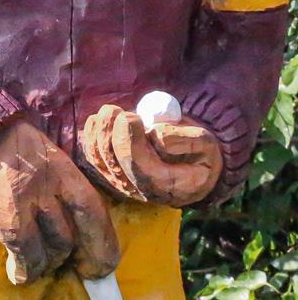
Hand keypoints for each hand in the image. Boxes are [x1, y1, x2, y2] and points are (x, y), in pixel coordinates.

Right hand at [0, 118, 119, 284]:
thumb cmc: (24, 157)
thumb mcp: (55, 165)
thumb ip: (70, 196)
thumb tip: (86, 244)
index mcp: (63, 172)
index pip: (91, 210)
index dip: (102, 244)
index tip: (103, 267)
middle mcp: (43, 188)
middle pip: (67, 236)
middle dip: (70, 255)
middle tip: (70, 262)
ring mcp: (18, 205)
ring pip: (47, 250)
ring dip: (47, 261)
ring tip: (39, 257)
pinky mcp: (0, 221)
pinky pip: (23, 256)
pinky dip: (25, 270)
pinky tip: (22, 274)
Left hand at [79, 103, 221, 207]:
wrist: (192, 170)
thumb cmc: (200, 154)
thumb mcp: (207, 145)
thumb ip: (186, 140)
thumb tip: (156, 134)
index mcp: (164, 183)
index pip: (138, 166)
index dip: (129, 141)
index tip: (130, 117)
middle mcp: (138, 188)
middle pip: (113, 161)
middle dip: (109, 132)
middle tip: (113, 110)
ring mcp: (120, 183)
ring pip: (99, 158)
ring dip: (99, 132)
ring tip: (110, 111)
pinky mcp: (109, 174)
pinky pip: (92, 155)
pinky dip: (91, 137)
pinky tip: (98, 120)